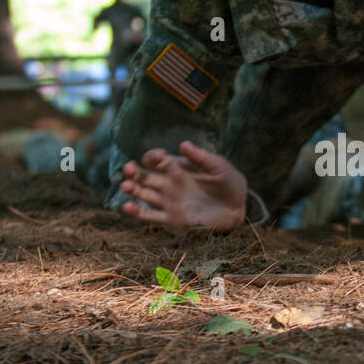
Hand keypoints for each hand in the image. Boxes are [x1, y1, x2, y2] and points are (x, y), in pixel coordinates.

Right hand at [119, 141, 247, 230]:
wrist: (237, 208)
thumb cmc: (229, 182)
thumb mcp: (219, 166)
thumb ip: (201, 157)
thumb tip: (183, 144)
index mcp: (178, 168)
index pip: (158, 160)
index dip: (154, 157)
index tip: (158, 157)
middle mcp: (169, 183)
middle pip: (145, 176)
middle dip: (134, 172)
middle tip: (128, 169)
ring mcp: (169, 201)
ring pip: (144, 194)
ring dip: (133, 189)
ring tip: (126, 186)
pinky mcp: (172, 218)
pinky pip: (150, 215)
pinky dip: (137, 212)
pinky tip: (127, 207)